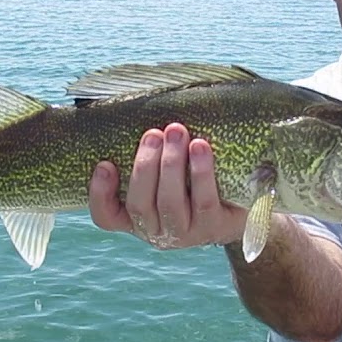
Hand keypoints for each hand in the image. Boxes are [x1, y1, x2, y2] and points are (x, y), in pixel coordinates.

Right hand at [88, 123, 246, 248]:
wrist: (241, 200)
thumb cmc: (192, 176)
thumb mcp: (165, 169)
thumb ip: (148, 151)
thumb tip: (135, 108)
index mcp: (136, 218)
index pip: (106, 216)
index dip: (100, 194)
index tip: (105, 163)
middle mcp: (156, 231)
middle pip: (140, 205)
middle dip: (144, 165)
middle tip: (153, 133)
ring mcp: (184, 233)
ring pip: (169, 203)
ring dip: (171, 165)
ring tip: (176, 131)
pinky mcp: (213, 229)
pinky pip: (204, 201)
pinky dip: (200, 172)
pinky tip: (200, 147)